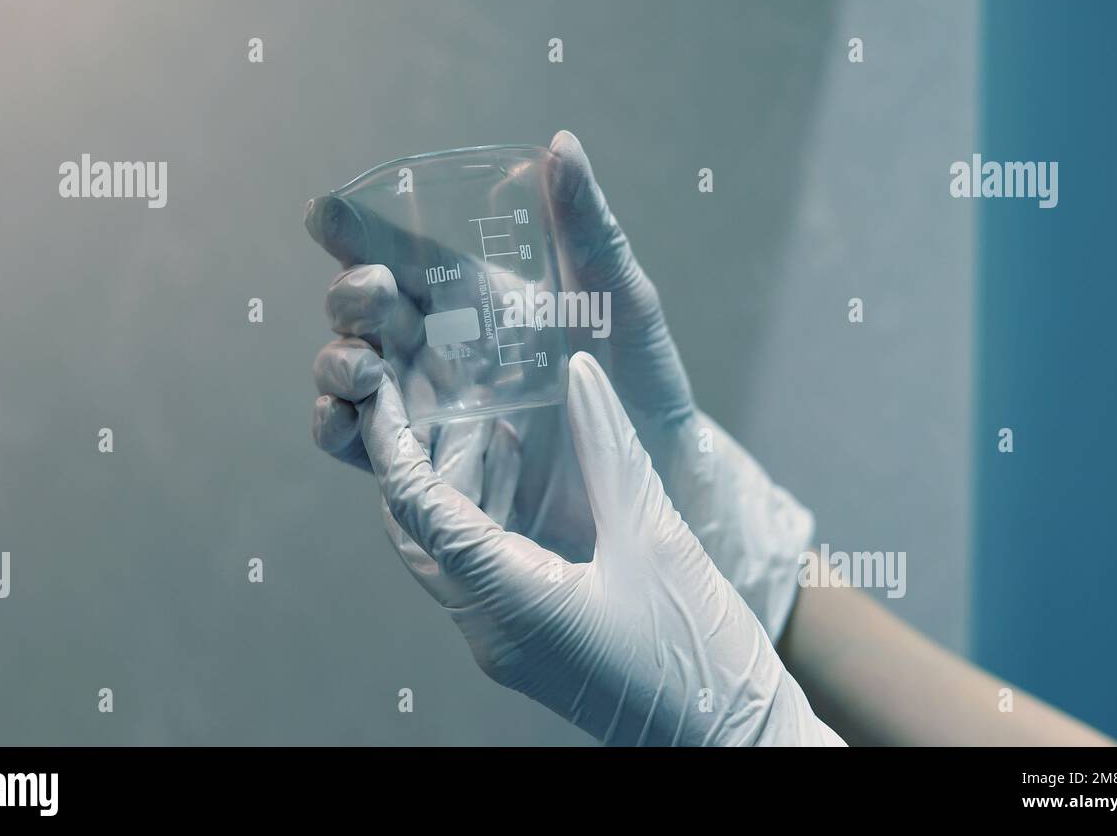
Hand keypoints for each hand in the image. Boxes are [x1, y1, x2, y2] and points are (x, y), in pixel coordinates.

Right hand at [308, 131, 813, 637]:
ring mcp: (430, 405)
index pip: (403, 252)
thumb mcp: (620, 296)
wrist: (657, 471)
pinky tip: (349, 415)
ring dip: (337, 361)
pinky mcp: (427, 466)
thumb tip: (562, 144)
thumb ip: (589, 226)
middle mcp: (442, 346)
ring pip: (349, 373)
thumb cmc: (642, 376)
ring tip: (365, 364)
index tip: (326, 214)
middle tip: (375, 292)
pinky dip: (339, 426)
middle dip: (352, 295)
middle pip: (364, 310)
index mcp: (477, 296)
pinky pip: (361, 444)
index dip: (356, 230)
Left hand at [360, 350, 842, 745]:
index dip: (394, 442)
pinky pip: (484, 565)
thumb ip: (610, 449)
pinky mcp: (530, 637)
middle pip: (421, 530)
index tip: (383, 387)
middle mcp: (490, 627)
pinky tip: (516, 463)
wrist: (733, 743)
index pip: (420, 511)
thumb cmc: (701, 658)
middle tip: (435, 389)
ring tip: (478, 410)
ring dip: (456, 481)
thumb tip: (580, 372)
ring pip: (450, 547)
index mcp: (509, 602)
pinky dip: (487, 510)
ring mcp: (507, 638)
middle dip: (420, 455)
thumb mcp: (656, 536)